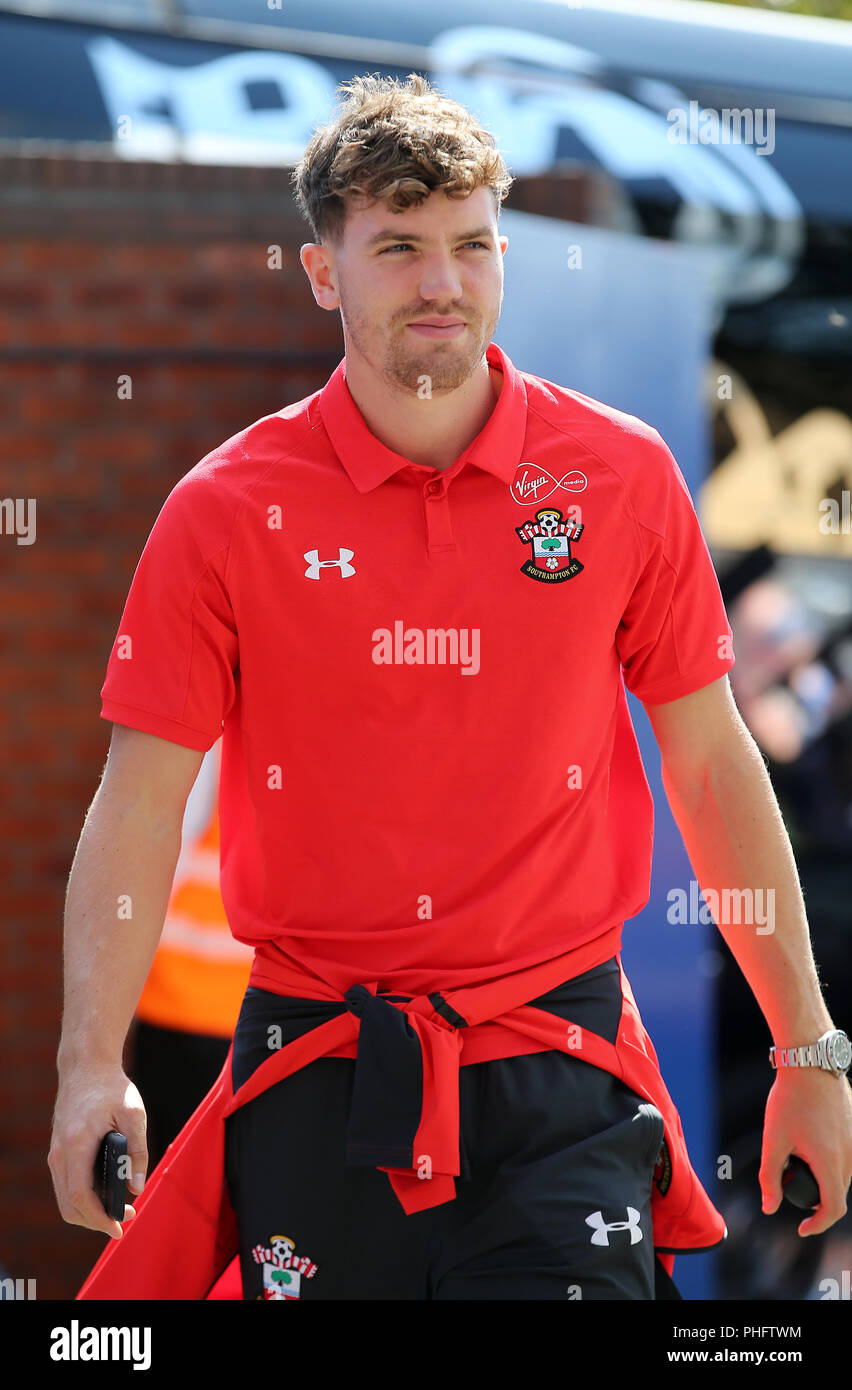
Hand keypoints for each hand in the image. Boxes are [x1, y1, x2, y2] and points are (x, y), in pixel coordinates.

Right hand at [48, 1066, 147, 1239]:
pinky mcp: (59, 1151)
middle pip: (69, 1205)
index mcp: (76, 1144)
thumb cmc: (111, 1088)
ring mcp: (56, 1153)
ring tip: (119, 1208)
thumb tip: (137, 1188)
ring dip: (90, 1211)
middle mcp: (60, 1153)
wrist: (86, 1066)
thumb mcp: (133, 1114)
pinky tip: (106, 1194)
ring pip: (65, 1199)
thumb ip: (137, 1151)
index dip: (98, 1218)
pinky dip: (83, 1197)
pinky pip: (66, 1185)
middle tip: (126, 1218)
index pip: (80, 1196)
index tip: (119, 1227)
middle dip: (96, 1220)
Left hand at [759, 1067, 851, 1236]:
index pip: (833, 1209)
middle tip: (790, 1187)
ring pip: (843, 1174)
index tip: (801, 1227)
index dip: (818, 1225)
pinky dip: (829, 1160)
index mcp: (830, 1162)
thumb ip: (771, 1177)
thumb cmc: (789, 1099)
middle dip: (817, 1200)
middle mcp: (849, 1155)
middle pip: (838, 1193)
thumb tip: (770, 1207)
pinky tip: (808, 1142)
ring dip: (823, 1179)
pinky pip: (845, 1154)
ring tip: (797, 1161)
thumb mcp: (774, 1140)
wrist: (810, 1062)